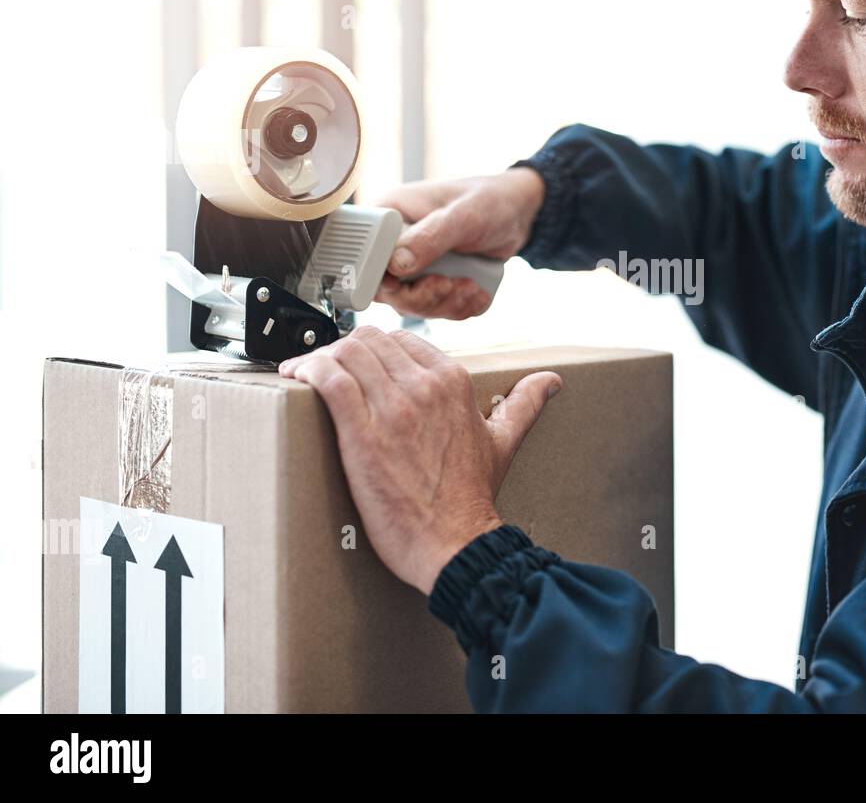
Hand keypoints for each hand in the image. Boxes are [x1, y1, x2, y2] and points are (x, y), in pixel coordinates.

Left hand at [279, 325, 561, 594]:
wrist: (456, 544)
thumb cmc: (472, 499)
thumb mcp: (503, 441)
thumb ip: (524, 403)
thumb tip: (551, 382)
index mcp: (453, 381)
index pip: (401, 340)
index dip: (374, 349)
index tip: (358, 365)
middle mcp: (425, 387)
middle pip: (369, 341)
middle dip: (343, 350)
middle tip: (326, 371)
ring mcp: (393, 408)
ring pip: (346, 353)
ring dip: (319, 357)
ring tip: (304, 373)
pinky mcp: (362, 433)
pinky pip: (329, 380)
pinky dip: (307, 370)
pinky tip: (296, 376)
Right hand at [371, 167, 544, 318]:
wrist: (516, 213)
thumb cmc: (488, 200)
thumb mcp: (464, 215)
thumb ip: (430, 236)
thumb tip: (396, 264)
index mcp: (387, 216)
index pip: (361, 256)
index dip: (379, 278)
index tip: (406, 282)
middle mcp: (392, 244)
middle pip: (385, 290)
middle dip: (421, 297)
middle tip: (450, 285)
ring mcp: (411, 266)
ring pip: (411, 305)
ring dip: (444, 304)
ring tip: (472, 286)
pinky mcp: (431, 282)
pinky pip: (436, 310)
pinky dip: (458, 309)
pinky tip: (477, 291)